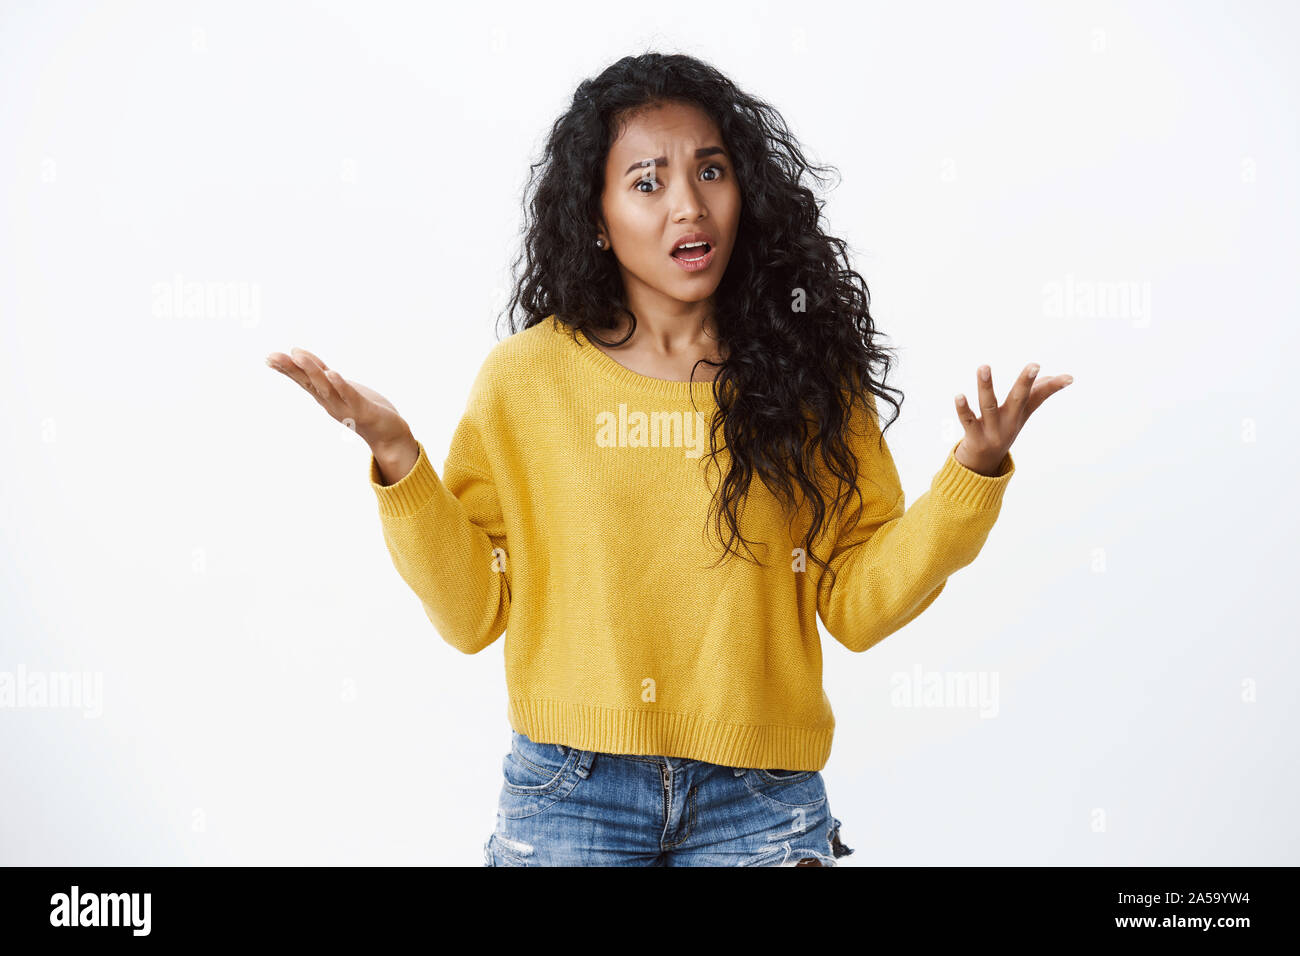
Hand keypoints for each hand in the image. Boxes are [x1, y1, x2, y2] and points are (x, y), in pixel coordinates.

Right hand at [266, 347, 412, 454]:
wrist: (388, 434)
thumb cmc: (363, 409)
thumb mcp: (340, 388)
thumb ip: (324, 376)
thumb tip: (305, 361)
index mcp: (325, 396)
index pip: (303, 379)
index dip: (287, 369)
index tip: (268, 357)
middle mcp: (330, 402)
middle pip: (308, 382)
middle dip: (291, 369)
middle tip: (272, 356)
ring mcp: (345, 407)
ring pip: (325, 387)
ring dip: (312, 371)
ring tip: (298, 356)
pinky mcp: (363, 410)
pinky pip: (350, 396)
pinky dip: (340, 385)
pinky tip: (332, 373)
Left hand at [953, 363, 1072, 475]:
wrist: (982, 464)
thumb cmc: (1002, 431)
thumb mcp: (1020, 414)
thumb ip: (1034, 395)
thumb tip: (1051, 376)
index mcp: (1020, 413)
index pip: (1038, 397)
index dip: (1053, 387)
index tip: (1068, 378)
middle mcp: (1008, 421)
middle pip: (1019, 399)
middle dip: (1025, 382)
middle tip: (1034, 366)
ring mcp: (992, 430)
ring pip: (988, 405)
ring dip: (986, 386)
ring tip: (984, 367)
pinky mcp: (974, 437)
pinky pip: (967, 420)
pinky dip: (963, 409)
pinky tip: (958, 396)